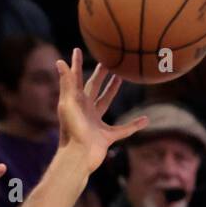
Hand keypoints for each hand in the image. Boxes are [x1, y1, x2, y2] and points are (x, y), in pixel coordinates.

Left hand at [55, 48, 148, 173]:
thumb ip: (66, 83)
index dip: (76, 64)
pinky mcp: (105, 137)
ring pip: (105, 103)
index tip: (77, 50)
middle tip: (107, 59)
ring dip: (112, 90)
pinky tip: (146, 120)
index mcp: (76, 103)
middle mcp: (85, 111)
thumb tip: (59, 62)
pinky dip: (133, 126)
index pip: (76, 78)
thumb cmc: (72, 131)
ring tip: (121, 77)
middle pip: (93, 88)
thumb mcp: (67, 104)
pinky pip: (123, 130)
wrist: (78, 157)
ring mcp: (95, 124)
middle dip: (99, 74)